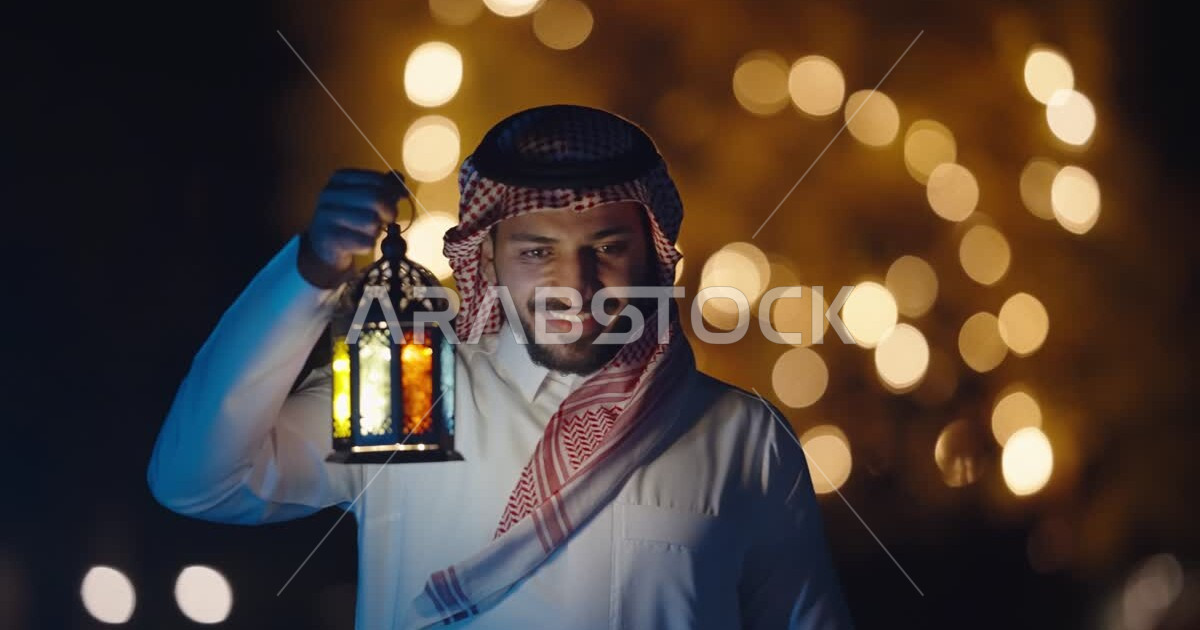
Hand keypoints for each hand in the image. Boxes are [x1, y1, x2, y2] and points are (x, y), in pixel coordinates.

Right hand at [302, 168, 405, 282]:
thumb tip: (400, 178)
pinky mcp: (329, 238)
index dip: (395, 188)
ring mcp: (326, 215)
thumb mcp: (364, 198)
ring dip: (377, 230)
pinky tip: (359, 243)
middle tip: (390, 218)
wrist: (324, 247)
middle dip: (390, 210)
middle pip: (375, 198)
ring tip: (369, 231)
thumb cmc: (349, 219)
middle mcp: (329, 194)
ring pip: (371, 221)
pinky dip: (369, 245)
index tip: (403, 195)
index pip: (377, 179)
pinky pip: (365, 242)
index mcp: (339, 179)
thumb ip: (383, 187)